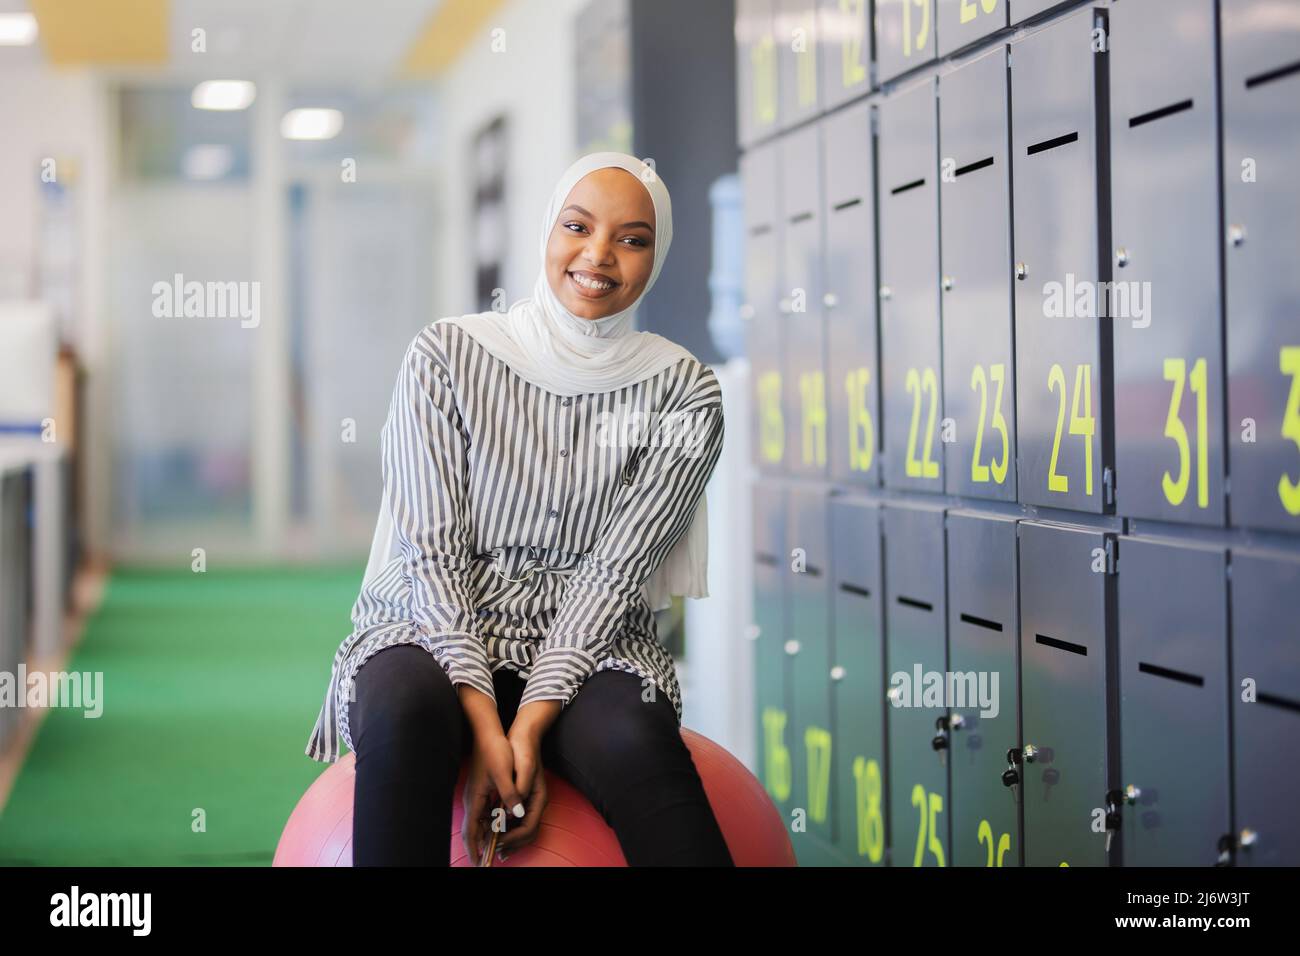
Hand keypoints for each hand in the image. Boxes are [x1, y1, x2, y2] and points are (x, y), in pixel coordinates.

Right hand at [461, 732, 525, 863]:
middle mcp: (472, 800)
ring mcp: (476, 795)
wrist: (488, 733)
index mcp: (475, 798)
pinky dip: (487, 825)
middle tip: (484, 862)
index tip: (478, 863)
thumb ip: (510, 794)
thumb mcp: (504, 773)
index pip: (470, 830)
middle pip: (472, 830)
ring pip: (477, 823)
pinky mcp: (481, 790)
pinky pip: (482, 814)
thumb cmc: (495, 751)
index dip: (474, 848)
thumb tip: (517, 814)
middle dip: (478, 847)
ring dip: (483, 837)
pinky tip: (495, 829)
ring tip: (491, 850)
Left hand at [495, 724, 547, 856]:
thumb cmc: (523, 750)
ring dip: (510, 839)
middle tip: (495, 852)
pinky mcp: (522, 797)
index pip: (529, 827)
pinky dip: (507, 828)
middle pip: (528, 833)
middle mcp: (536, 802)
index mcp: (539, 797)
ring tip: (493, 845)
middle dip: (513, 844)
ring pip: (523, 829)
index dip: (514, 838)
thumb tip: (514, 812)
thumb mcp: (522, 767)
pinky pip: (517, 821)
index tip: (498, 842)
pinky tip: (495, 829)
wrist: (524, 734)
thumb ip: (519, 790)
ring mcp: (530, 800)